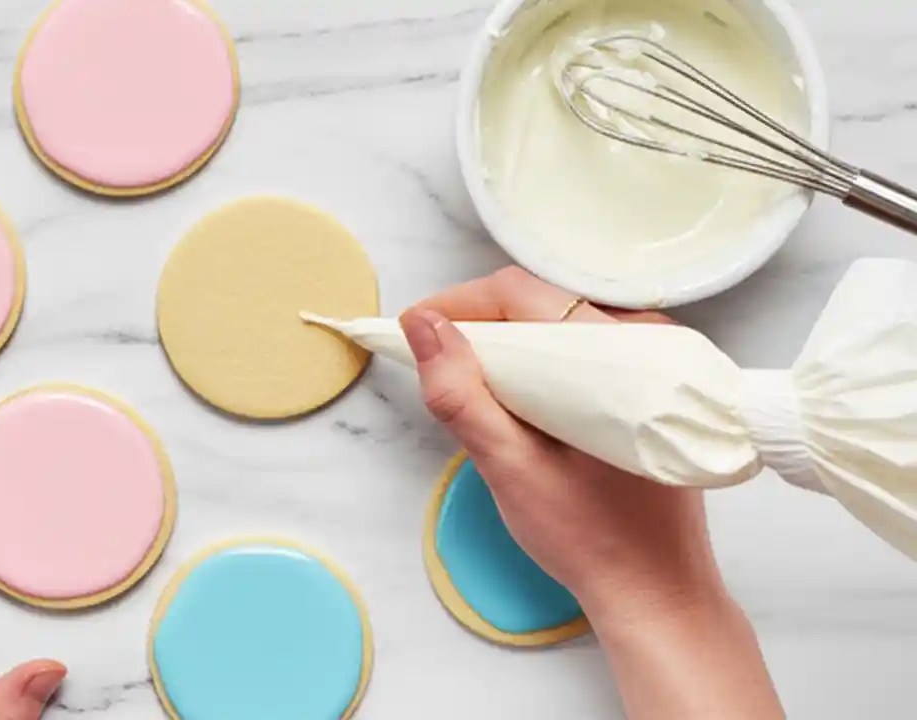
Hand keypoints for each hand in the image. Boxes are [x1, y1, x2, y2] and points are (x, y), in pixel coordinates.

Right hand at [404, 267, 781, 718]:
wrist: (658, 591)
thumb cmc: (590, 539)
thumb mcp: (510, 469)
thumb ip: (462, 396)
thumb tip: (422, 326)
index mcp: (615, 353)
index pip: (519, 292)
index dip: (456, 305)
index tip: (413, 333)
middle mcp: (644, 340)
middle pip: (539, 302)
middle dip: (478, 326)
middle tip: (435, 367)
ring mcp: (652, 361)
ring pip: (557, 325)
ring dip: (506, 346)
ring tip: (469, 386)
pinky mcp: (649, 385)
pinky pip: (579, 351)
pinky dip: (537, 365)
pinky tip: (515, 402)